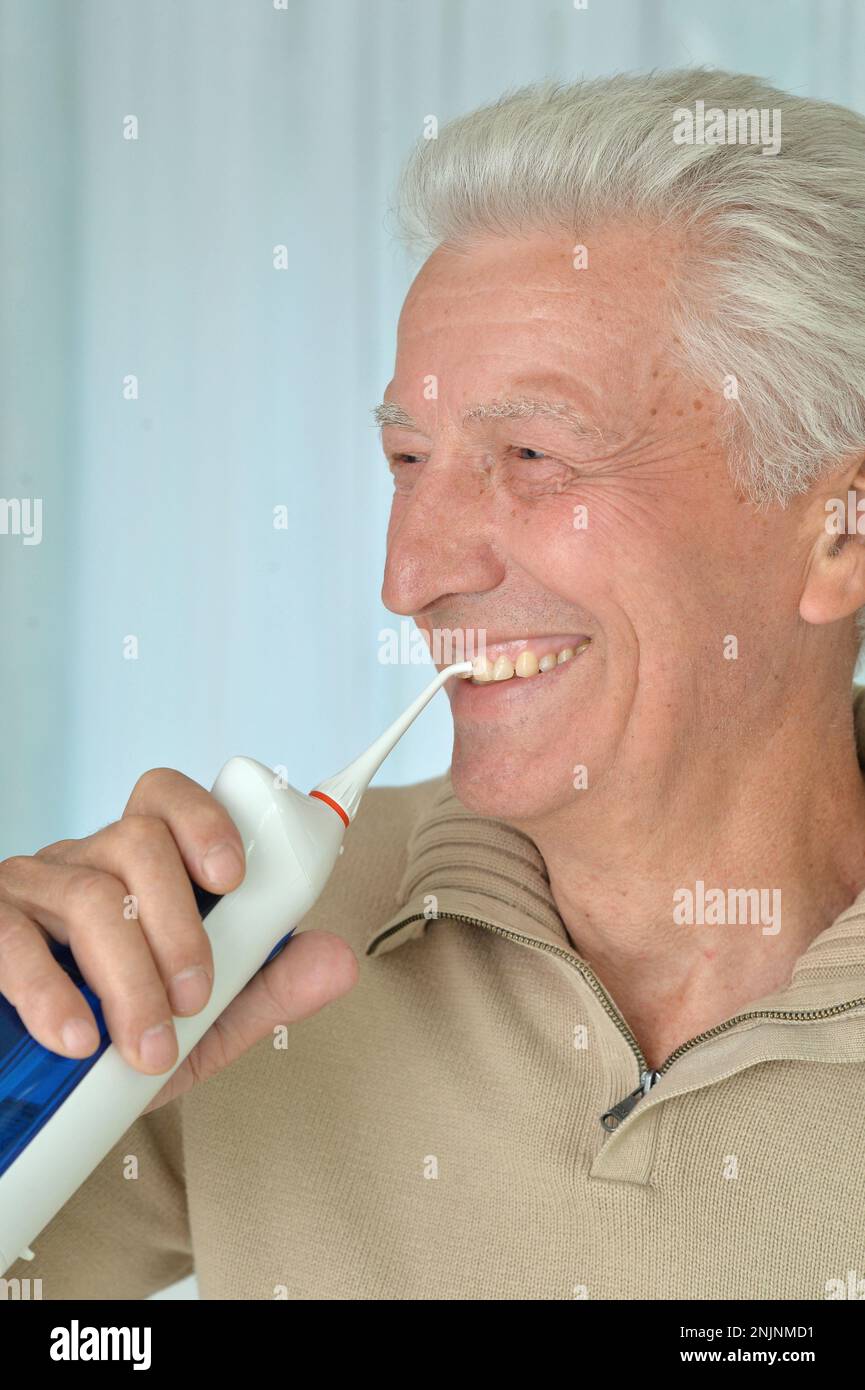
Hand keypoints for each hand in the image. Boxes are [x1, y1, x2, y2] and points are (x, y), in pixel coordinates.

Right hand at [0, 769, 357, 1112]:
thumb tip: (340, 958)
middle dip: (180, 923)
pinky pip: (13, 941)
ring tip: (148, 1047)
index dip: (205, 822)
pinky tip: (78, 1040)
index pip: (166, 803)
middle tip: (196, 997)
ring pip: (88, 896)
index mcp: (134, 869)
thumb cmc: (115, 1042)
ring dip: (131, 977)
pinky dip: (53, 994)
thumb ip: (265, 988)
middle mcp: (79, 864)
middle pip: (137, 842)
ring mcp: (25, 892)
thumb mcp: (199, 1025)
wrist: (29, 1096)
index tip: (235, 877)